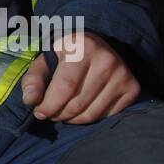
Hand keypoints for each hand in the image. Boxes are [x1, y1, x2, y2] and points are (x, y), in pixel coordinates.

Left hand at [20, 31, 138, 124]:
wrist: (100, 44)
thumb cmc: (68, 53)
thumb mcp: (47, 58)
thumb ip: (34, 78)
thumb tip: (30, 100)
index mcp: (82, 47)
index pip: (65, 88)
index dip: (49, 105)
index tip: (39, 112)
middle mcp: (106, 60)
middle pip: (77, 104)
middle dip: (58, 114)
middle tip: (50, 113)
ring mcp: (123, 74)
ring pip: (91, 114)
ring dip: (72, 119)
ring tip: (63, 113)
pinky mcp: (132, 88)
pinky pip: (106, 116)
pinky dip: (89, 118)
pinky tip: (81, 109)